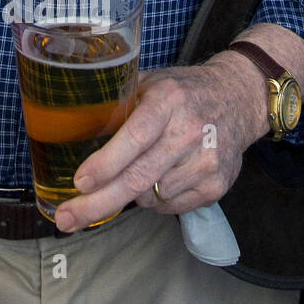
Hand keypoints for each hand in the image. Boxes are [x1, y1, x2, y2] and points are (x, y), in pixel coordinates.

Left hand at [52, 52, 268, 231]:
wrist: (238, 99)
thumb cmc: (181, 92)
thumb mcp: (147, 84)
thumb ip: (117, 107)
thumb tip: (74, 134)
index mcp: (167, 101)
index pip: (135, 138)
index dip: (106, 163)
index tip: (80, 182)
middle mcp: (189, 132)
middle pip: (138, 178)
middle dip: (97, 203)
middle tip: (66, 219)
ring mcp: (206, 162)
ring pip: (149, 196)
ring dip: (128, 194)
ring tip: (129, 173)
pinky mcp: (217, 185)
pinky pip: (169, 207)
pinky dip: (152, 200)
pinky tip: (156, 178)